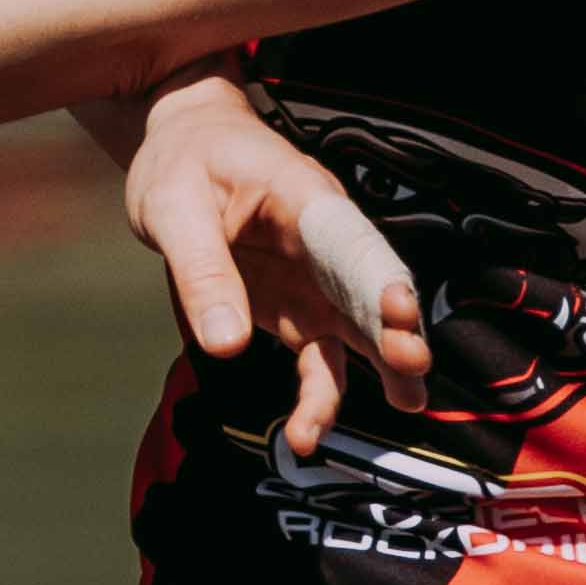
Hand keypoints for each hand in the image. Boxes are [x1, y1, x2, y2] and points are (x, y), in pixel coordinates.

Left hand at [120, 73, 428, 460]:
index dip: (378, 274)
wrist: (184, 150)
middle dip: (397, 329)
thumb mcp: (174, 208)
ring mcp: (317, 284)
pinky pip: (320, 363)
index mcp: (305, 200)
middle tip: (411, 368)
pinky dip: (319, 398)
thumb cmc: (185, 162)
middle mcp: (325, 246)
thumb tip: (226, 344)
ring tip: (405, 404)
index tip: (399, 310)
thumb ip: (202, 272)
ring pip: (360, 333)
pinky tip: (307, 434)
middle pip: (373, 289)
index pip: (352, 241)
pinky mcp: (298, 315)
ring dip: (383, 369)